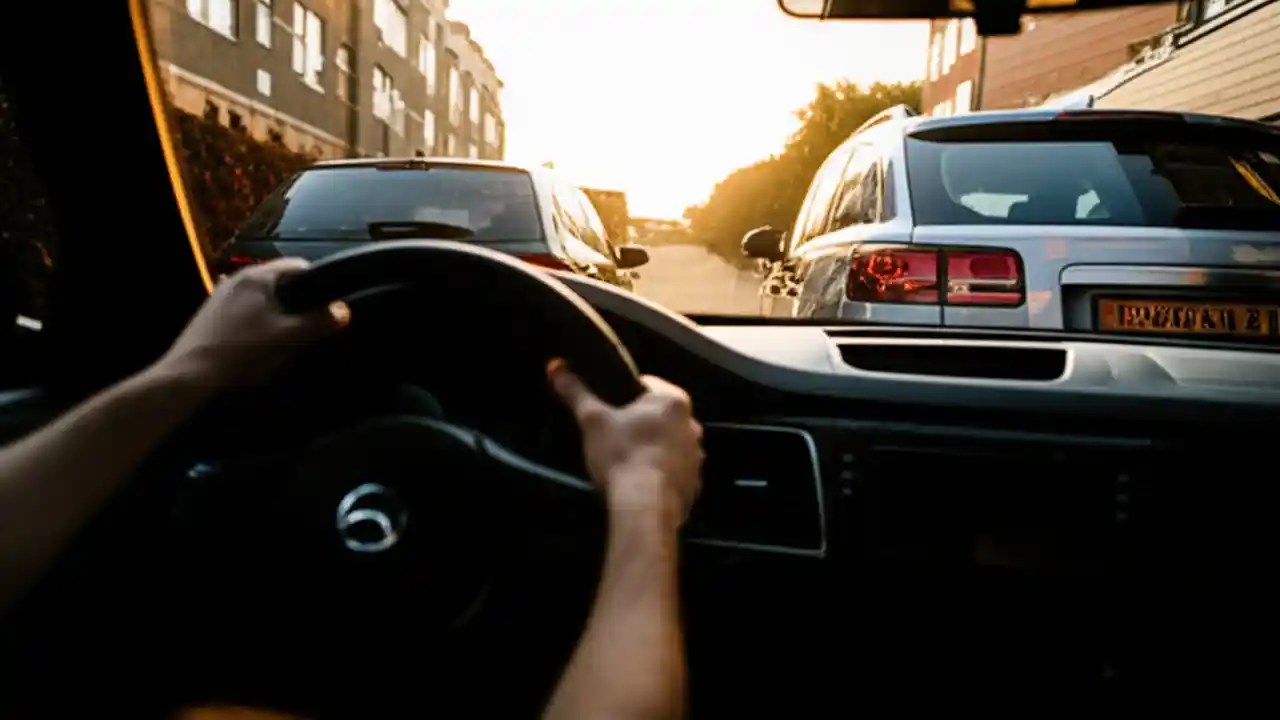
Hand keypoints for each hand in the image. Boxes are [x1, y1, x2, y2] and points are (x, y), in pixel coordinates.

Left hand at [155, 258, 348, 387]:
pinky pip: (244, 310)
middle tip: (310, 326)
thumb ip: (320, 322)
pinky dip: (256, 321)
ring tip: (285, 338)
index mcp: (258, 276)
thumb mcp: (289, 338)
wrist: (190, 376)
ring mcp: (220, 295)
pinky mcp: (209, 314)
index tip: (329, 307)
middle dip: (297, 301)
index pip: (299, 267)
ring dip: (276, 312)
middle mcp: (237, 278)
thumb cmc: (242, 352)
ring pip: (261, 297)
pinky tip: (257, 343)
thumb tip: (344, 310)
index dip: (319, 285)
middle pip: (280, 282)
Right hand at [547, 360, 702, 526]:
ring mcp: (697, 457)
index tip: (609, 411)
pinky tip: (641, 483)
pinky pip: (675, 472)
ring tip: (627, 462)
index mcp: (673, 401)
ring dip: (653, 449)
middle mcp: (692, 425)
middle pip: (660, 416)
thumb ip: (577, 393)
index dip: (625, 395)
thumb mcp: (593, 421)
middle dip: (641, 423)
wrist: (644, 506)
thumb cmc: (621, 453)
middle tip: (615, 436)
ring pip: (669, 444)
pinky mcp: (694, 484)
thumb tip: (555, 366)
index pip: (647, 385)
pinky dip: (661, 474)